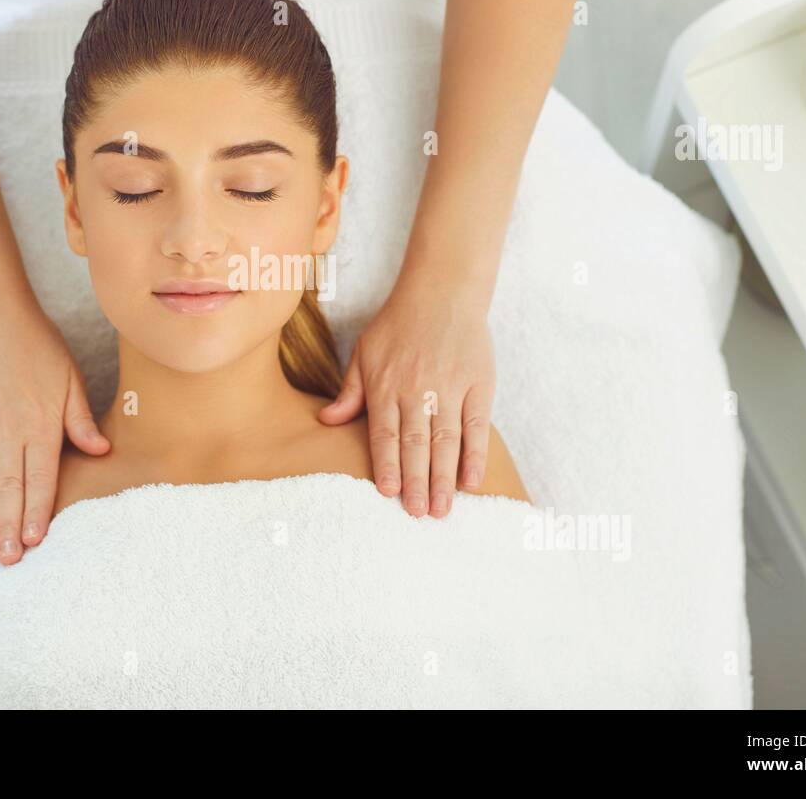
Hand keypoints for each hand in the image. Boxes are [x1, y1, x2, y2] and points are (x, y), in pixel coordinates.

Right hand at [0, 305, 109, 562]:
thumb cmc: (37, 348)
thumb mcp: (70, 379)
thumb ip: (80, 420)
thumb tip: (102, 452)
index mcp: (39, 425)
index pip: (40, 478)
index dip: (37, 512)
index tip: (34, 542)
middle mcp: (6, 432)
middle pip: (9, 489)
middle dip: (10, 528)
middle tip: (8, 563)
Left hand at [318, 287, 494, 518]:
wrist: (442, 290)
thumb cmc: (398, 324)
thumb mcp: (365, 352)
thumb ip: (349, 391)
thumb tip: (326, 420)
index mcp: (386, 385)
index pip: (385, 434)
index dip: (387, 465)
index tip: (388, 494)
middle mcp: (417, 389)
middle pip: (416, 444)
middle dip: (416, 482)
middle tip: (418, 514)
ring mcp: (450, 387)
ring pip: (446, 440)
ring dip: (443, 478)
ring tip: (441, 509)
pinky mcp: (479, 383)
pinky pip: (477, 425)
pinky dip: (475, 454)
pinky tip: (471, 481)